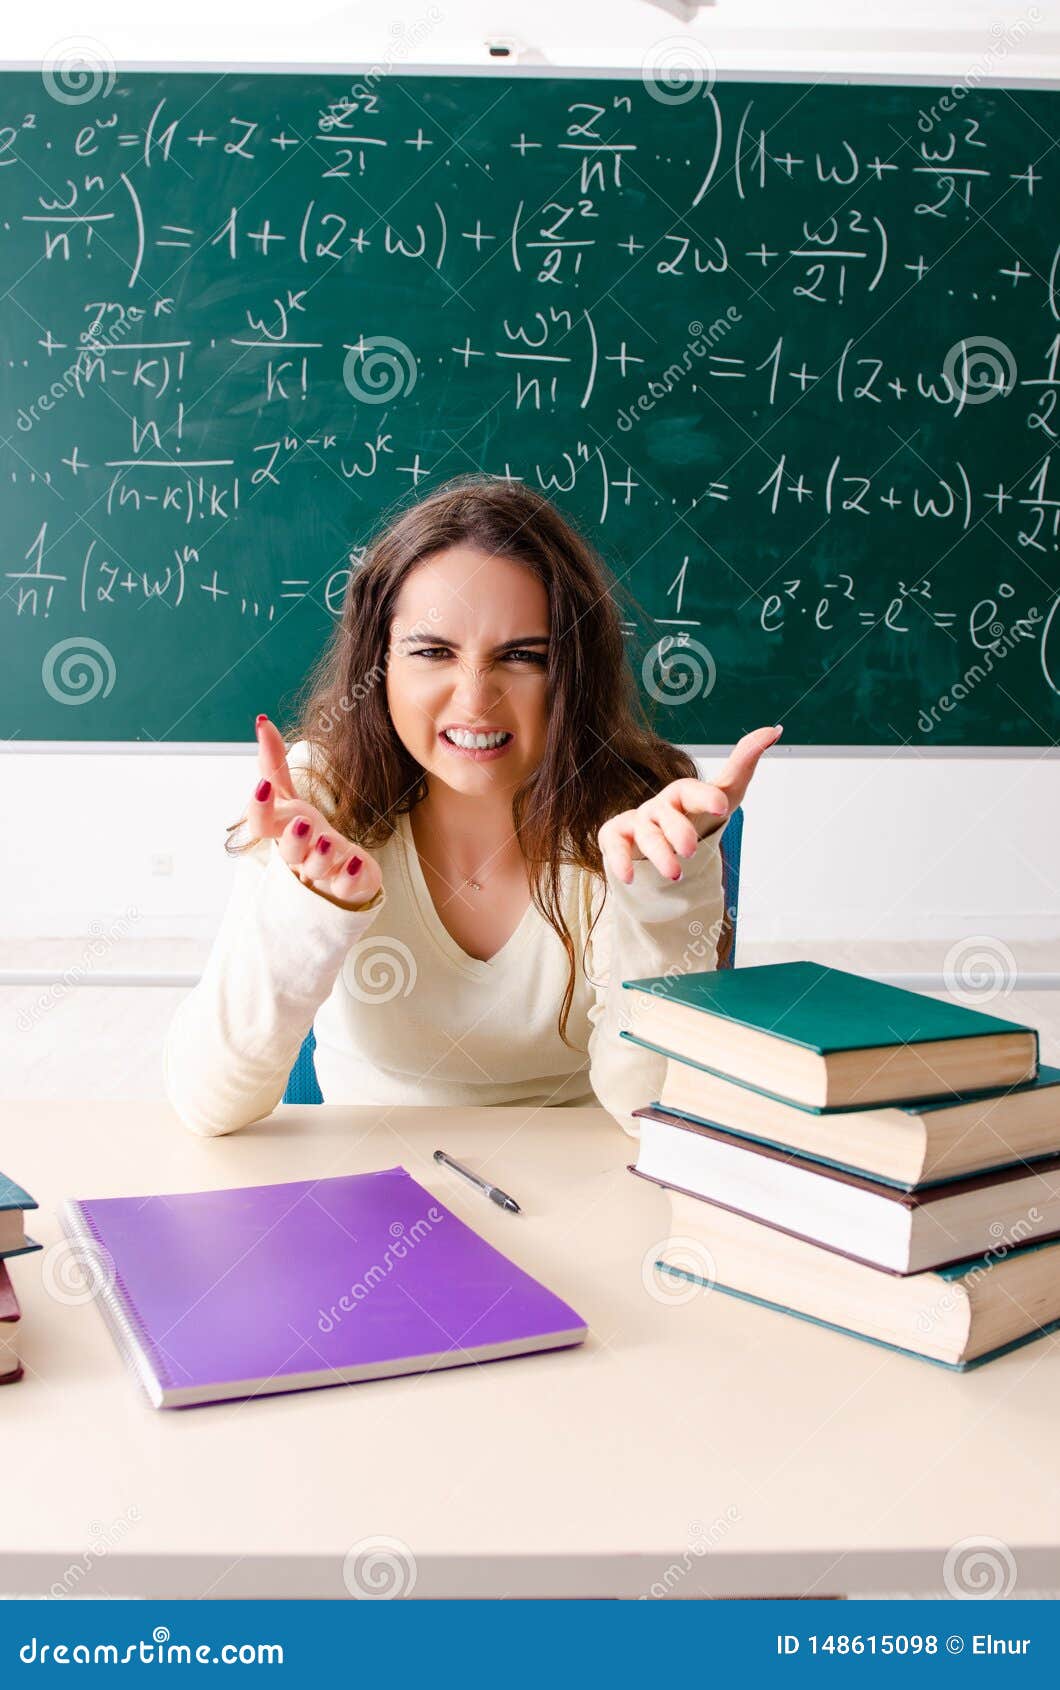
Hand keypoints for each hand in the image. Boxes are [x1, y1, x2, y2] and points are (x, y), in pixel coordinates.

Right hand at [244, 714, 382, 910]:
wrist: (338, 872)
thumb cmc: (309, 834)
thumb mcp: (292, 798)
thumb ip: (274, 765)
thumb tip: (260, 721)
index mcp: (283, 831)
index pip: (261, 824)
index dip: (258, 808)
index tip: (262, 786)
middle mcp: (298, 854)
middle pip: (288, 852)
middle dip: (293, 838)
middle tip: (304, 821)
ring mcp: (322, 873)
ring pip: (316, 868)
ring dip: (321, 854)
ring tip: (330, 840)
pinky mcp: (346, 885)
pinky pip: (346, 886)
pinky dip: (349, 876)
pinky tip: (355, 862)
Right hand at [598, 724, 782, 884]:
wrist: (662, 845)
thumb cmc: (695, 816)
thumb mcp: (724, 795)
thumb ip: (744, 764)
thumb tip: (774, 728)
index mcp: (682, 794)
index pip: (690, 789)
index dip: (704, 796)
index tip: (722, 806)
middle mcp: (659, 806)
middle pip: (665, 813)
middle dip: (678, 830)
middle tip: (691, 849)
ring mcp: (637, 822)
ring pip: (644, 833)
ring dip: (658, 852)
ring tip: (675, 874)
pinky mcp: (616, 838)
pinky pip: (614, 845)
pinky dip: (619, 859)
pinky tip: (629, 876)